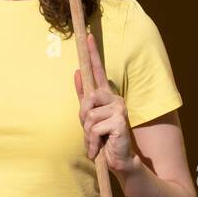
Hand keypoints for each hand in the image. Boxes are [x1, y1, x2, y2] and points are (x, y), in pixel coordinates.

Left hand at [74, 30, 137, 175]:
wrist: (118, 160)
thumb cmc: (104, 139)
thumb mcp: (90, 119)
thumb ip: (84, 98)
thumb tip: (77, 72)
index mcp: (107, 96)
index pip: (98, 71)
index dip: (93, 54)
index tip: (88, 36)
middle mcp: (115, 99)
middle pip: (88, 98)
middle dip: (83, 118)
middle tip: (89, 132)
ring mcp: (119, 108)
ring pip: (90, 115)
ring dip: (88, 133)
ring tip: (96, 142)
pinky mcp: (120, 120)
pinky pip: (95, 127)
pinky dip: (93, 141)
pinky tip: (100, 148)